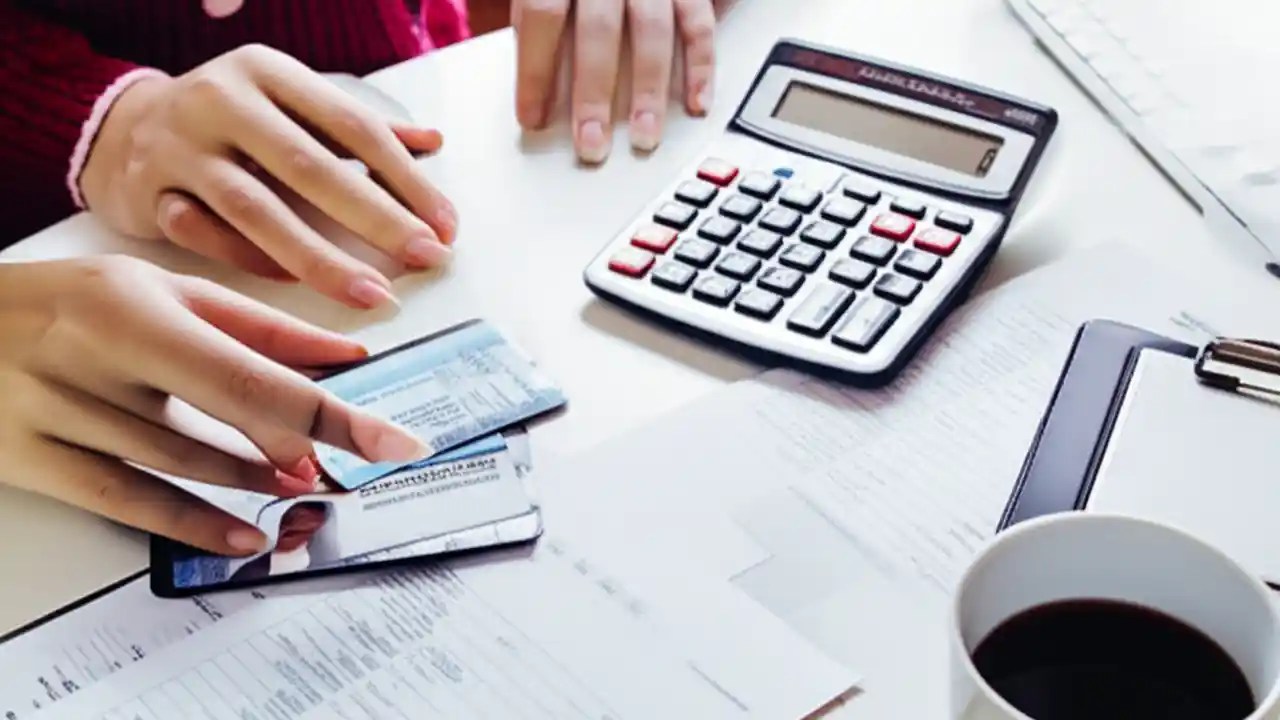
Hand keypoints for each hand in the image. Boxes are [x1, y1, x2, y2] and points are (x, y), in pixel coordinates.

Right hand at [0, 256, 427, 554]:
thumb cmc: (67, 302)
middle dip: (300, 442)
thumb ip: (255, 326)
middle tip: (346, 464)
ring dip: (252, 479)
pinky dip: (192, 522)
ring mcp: (59, 413)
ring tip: (299, 482)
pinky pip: (126, 500)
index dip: (333, 410)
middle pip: (224, 411)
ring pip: (180, 462)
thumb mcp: (161, 292)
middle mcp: (96, 357)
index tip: (394, 440)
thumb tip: (344, 356)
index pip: (256, 368)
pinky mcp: (34, 460)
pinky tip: (240, 535)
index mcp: (134, 305)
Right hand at [80, 44, 456, 309]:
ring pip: (259, 211)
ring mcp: (180, 147)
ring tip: (374, 294)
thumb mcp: (291, 107)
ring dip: (323, 260)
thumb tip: (433, 142)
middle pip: (312, 168)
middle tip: (426, 258)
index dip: (407, 180)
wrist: (124, 129)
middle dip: (378, 219)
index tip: (445, 225)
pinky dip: (254, 264)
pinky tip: (297, 288)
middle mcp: (223, 101)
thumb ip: (359, 128)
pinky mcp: (148, 192)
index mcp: (270, 72)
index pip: (354, 127)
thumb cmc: (231, 123)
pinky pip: (209, 238)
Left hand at [512, 0, 717, 161]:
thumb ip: (539, 22)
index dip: (535, 70)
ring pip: (651, 32)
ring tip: (645, 135)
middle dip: (593, 94)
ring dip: (649, 90)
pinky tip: (696, 103)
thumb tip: (533, 88)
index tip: (532, 117)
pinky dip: (701, 67)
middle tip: (592, 143)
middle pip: (598, 31)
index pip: (542, 16)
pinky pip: (699, 25)